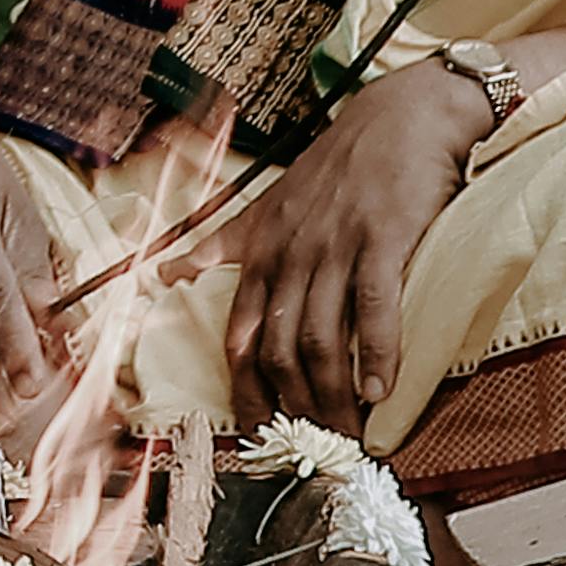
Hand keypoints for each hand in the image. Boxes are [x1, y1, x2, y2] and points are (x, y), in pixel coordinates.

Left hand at [209, 63, 485, 434]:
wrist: (401, 116)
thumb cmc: (338, 165)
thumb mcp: (269, 201)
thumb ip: (222, 242)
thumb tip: (164, 271)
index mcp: (261, 251)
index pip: (239, 335)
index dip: (247, 390)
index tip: (260, 433)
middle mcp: (291, 253)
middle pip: (279, 348)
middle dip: (294, 406)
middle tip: (314, 449)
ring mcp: (336, 246)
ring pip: (323, 337)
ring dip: (334, 395)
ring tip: (350, 435)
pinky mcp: (383, 238)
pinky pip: (375, 306)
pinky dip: (378, 354)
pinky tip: (382, 392)